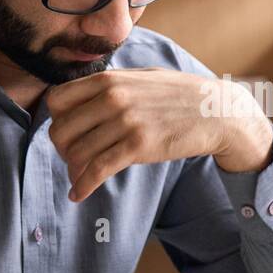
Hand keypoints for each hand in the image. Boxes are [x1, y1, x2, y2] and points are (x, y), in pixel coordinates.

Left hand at [46, 68, 272, 201]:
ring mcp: (125, 122)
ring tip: (81, 177)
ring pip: (77, 153)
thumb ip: (111, 86)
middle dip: (62, 149)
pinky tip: (78, 195)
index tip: (68, 132)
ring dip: (74, 170)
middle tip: (74, 158)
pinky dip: (83, 186)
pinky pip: (97, 169)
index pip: (57, 100)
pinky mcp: (139, 146)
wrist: (216, 111)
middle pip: (61, 129)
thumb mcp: (141, 77)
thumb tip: (82, 99)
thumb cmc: (179, 95)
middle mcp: (112, 98)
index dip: (56, 119)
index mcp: (108, 79)